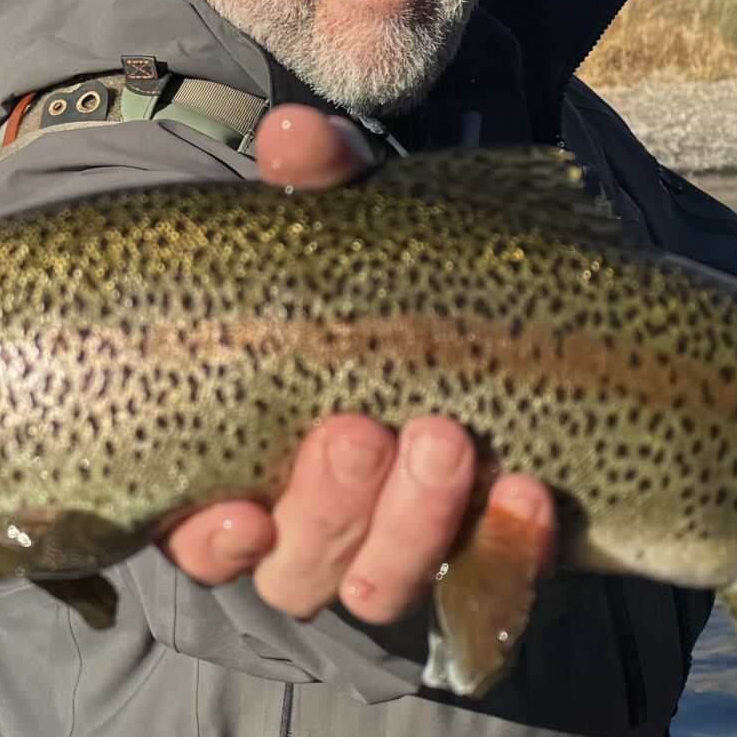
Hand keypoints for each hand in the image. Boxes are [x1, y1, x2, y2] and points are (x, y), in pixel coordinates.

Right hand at [159, 107, 557, 620]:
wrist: (531, 329)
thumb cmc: (394, 289)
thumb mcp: (355, 230)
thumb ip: (322, 188)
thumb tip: (292, 136)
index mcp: (248, 472)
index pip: (205, 539)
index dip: (213, 541)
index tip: (239, 513)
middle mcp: (315, 534)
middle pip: (299, 570)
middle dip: (330, 508)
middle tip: (362, 432)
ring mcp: (403, 557)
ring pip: (380, 589)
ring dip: (411, 528)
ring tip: (450, 442)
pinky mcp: (490, 568)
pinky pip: (490, 600)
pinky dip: (507, 556)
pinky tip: (527, 496)